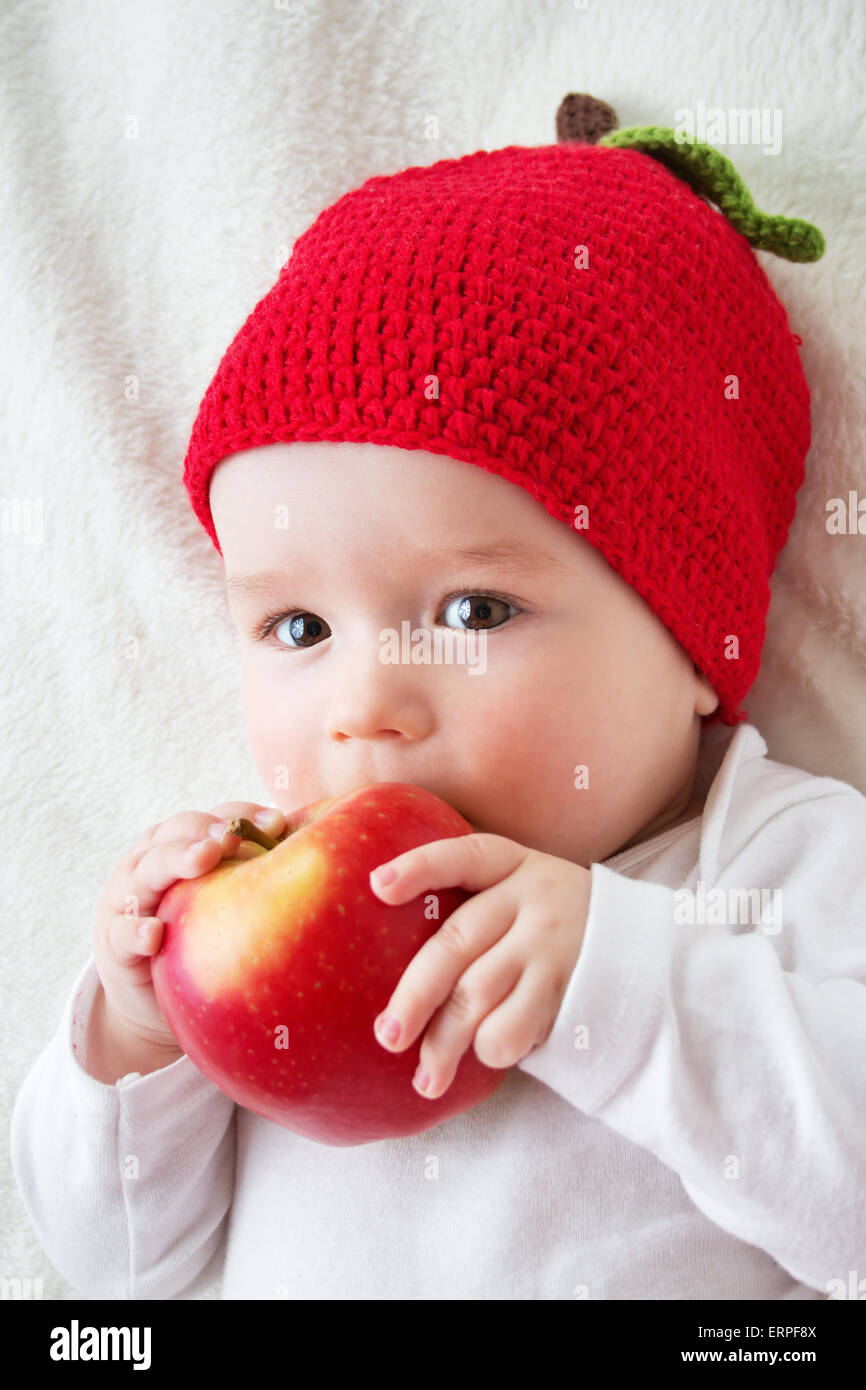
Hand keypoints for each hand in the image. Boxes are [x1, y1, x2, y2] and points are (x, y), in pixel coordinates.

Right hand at [93, 800, 286, 1049]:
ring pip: (146, 871)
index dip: (242, 815)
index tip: (278, 822)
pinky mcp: (113, 944)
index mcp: (183, 846)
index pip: (213, 819)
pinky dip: (137, 930)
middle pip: (176, 833)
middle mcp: (153, 863)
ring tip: (204, 859)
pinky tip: (155, 934)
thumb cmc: (203, 939)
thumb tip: (325, 861)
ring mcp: (128, 900)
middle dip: (207, 831)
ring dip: (176, 860)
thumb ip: (257, 880)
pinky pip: (122, 933)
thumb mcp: (226, 904)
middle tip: (233, 837)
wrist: (153, 1000)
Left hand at [369, 834, 591, 1098]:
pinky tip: (486, 1057)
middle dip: (414, 995)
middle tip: (387, 1038)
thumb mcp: (522, 894)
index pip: (461, 857)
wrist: (646, 949)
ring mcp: (551, 943)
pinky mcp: (567, 988)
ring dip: (444, 1043)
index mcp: (511, 865)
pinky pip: (513, 1026)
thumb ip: (474, 909)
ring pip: (478, 994)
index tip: (377, 886)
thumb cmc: (552, 927)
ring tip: (425, 1079)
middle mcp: (531, 898)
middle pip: (455, 943)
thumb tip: (392, 963)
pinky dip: (493, 1047)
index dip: (418, 869)